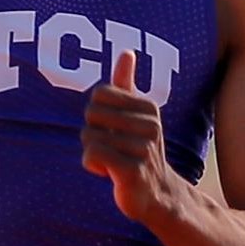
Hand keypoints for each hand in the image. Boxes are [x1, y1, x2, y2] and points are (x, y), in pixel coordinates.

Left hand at [81, 49, 183, 223]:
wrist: (156, 194)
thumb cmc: (138, 150)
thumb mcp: (135, 114)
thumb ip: (127, 84)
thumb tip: (127, 52)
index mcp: (148, 106)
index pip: (99, 94)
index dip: (97, 113)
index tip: (114, 129)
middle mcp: (150, 125)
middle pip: (91, 114)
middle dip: (93, 133)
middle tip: (112, 147)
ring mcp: (143, 148)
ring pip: (88, 137)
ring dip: (93, 152)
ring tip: (114, 161)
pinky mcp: (133, 170)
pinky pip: (91, 155)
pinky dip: (92, 165)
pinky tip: (109, 173)